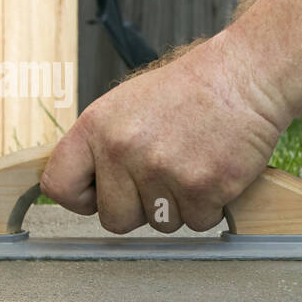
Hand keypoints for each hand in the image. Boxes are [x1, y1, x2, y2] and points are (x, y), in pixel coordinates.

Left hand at [40, 30, 292, 233]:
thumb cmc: (190, 91)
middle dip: (140, 208)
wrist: (242, 78)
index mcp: (97, 127)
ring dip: (180, 206)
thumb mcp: (126, 106)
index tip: (102, 194)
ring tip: (193, 166)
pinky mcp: (203, 187)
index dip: (83, 199)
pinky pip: (198, 222)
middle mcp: (124, 149)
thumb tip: (83, 186)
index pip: (59, 186)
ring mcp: (164, 170)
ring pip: (161, 224)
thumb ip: (100, 146)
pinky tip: (214, 172)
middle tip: (163, 178)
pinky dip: (210, 206)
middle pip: (114, 219)